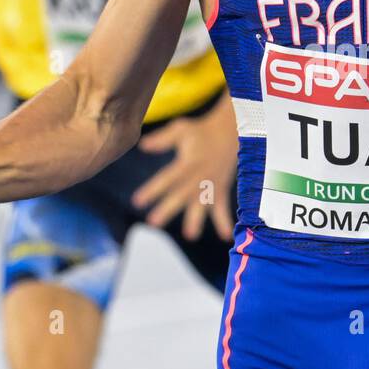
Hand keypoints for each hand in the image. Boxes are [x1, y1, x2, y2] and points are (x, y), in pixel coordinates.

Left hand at [131, 95, 236, 240]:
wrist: (231, 132)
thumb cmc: (201, 131)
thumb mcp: (181, 129)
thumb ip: (162, 140)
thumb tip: (142, 146)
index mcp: (187, 163)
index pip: (167, 178)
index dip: (152, 190)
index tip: (137, 201)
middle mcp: (199, 177)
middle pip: (180, 195)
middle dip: (167, 209)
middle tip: (153, 223)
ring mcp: (211, 185)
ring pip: (201, 205)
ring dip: (196, 220)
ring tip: (190, 235)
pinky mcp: (220, 190)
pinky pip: (223, 208)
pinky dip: (225, 222)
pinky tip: (226, 238)